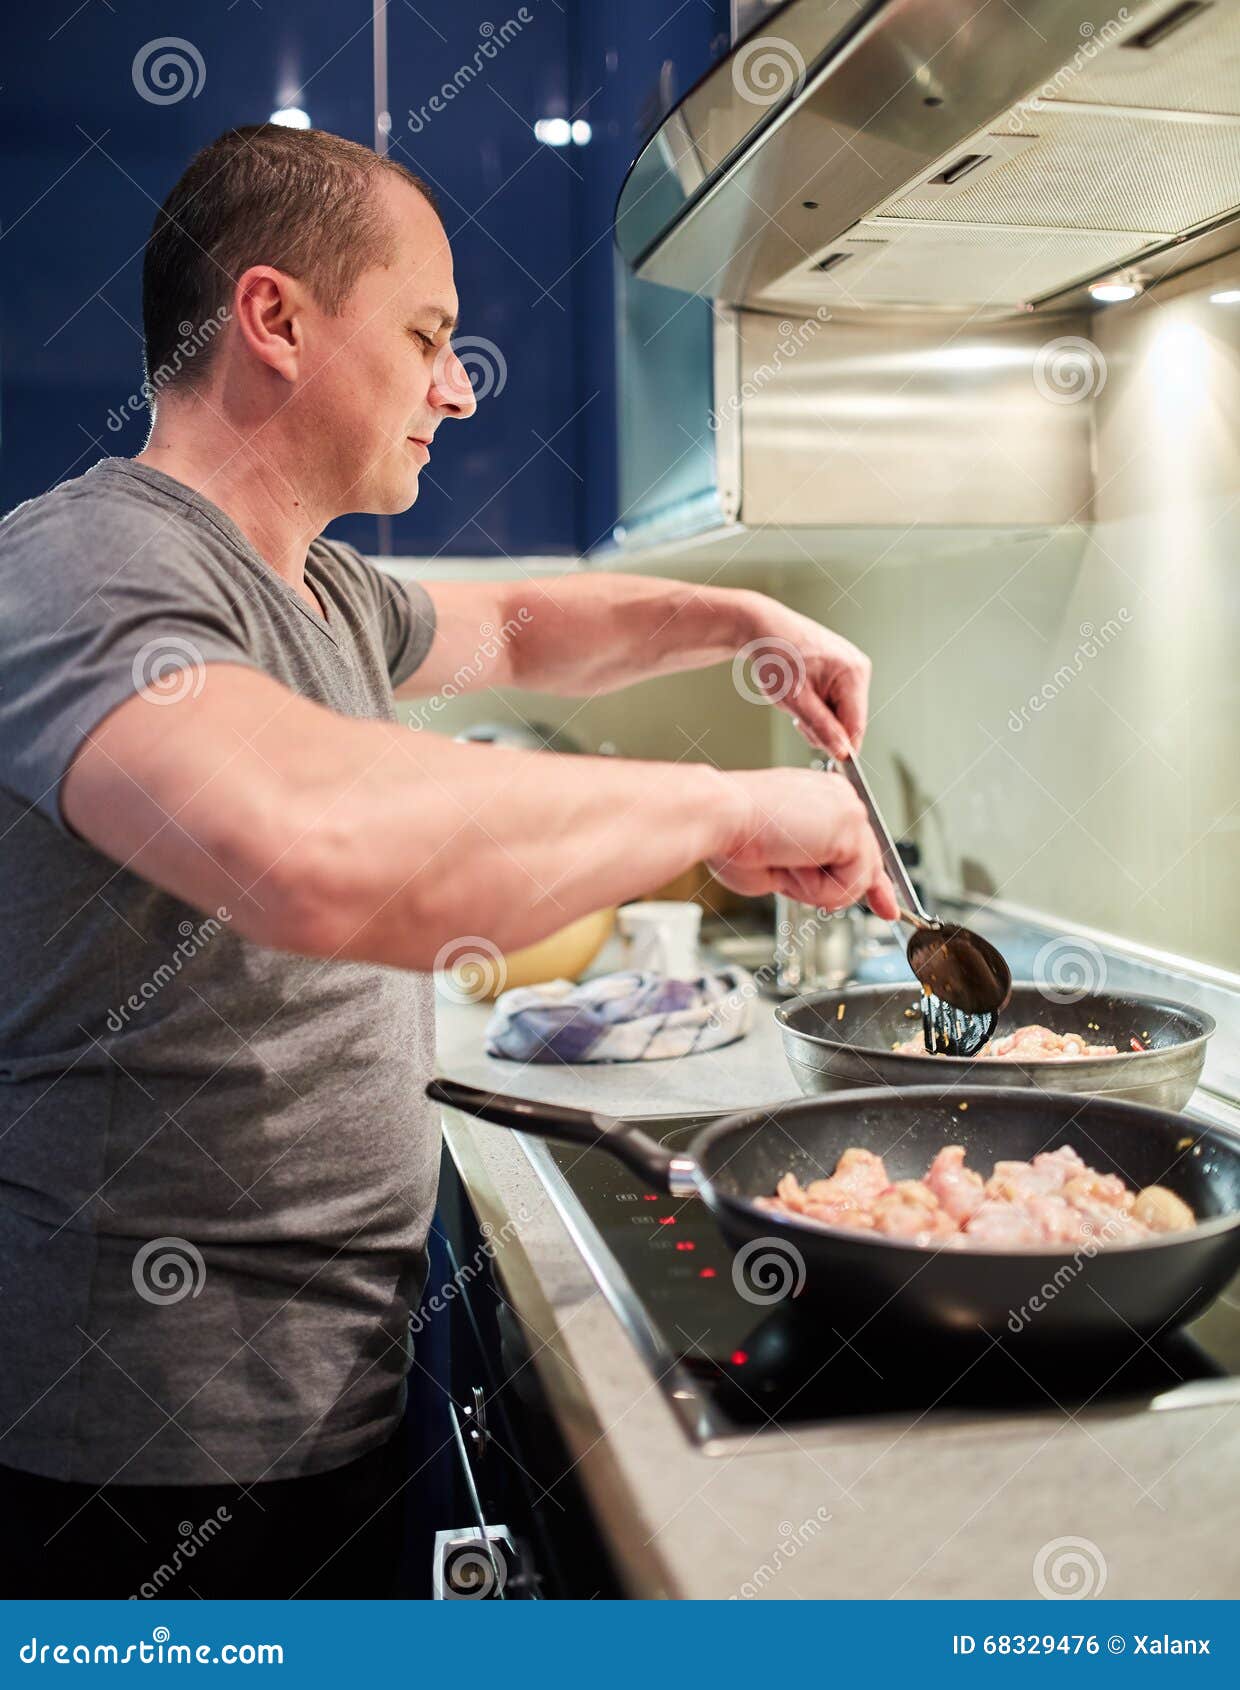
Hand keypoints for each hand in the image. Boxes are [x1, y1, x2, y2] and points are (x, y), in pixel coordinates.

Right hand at [707, 768, 898, 919]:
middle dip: (842, 889)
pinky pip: (851, 884)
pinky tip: (792, 862)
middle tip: (791, 872)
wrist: (719, 817)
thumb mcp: (781, 865)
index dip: (873, 881)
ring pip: (856, 879)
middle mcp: (839, 798)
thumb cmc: (731, 837)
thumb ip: (816, 876)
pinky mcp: (852, 826)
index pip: (860, 845)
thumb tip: (840, 898)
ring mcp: (849, 810)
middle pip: (866, 862)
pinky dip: (818, 888)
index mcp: (820, 799)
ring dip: (814, 887)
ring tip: (781, 861)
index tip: (886, 905)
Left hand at [734, 594, 870, 759]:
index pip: (857, 725)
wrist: (761, 627)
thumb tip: (843, 753)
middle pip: (849, 721)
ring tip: (796, 696)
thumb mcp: (795, 699)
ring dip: (817, 715)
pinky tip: (802, 689)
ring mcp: (852, 668)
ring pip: (840, 712)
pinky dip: (817, 704)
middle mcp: (859, 669)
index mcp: (853, 673)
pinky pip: (835, 700)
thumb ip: (821, 727)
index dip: (842, 746)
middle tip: (796, 713)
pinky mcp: (842, 669)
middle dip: (822, 726)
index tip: (825, 759)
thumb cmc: (776, 655)